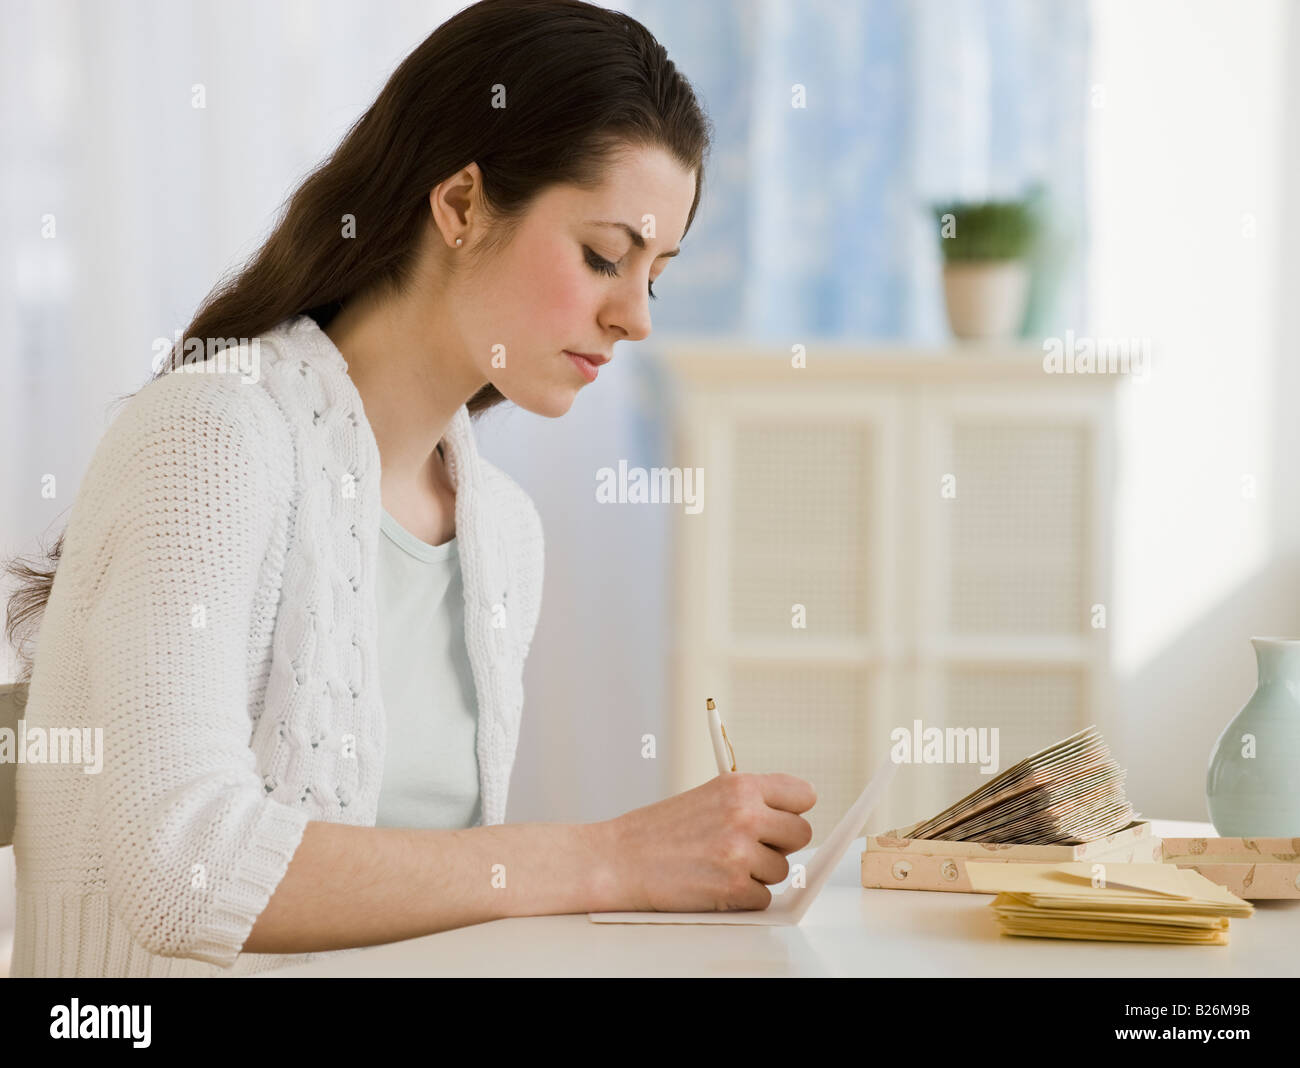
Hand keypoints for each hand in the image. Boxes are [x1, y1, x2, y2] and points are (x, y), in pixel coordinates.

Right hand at [602, 772, 815, 911]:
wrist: (619, 859)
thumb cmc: (659, 830)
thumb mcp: (708, 796)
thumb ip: (750, 802)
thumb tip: (791, 820)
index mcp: (740, 785)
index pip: (803, 794)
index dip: (793, 810)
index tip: (783, 819)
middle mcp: (745, 814)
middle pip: (801, 833)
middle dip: (781, 844)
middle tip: (751, 847)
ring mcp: (740, 851)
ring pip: (782, 870)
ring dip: (758, 873)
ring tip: (720, 864)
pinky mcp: (733, 887)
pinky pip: (763, 898)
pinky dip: (743, 898)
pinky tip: (714, 883)